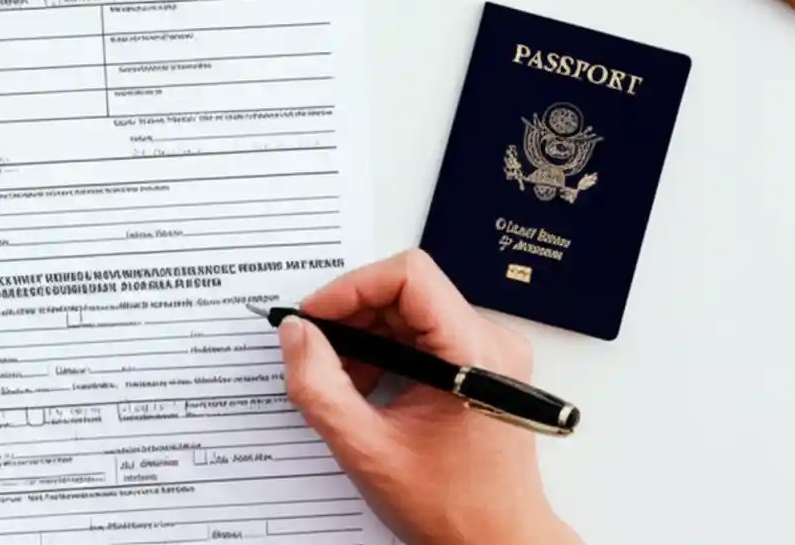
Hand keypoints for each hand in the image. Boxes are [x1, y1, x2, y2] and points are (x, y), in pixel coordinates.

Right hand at [279, 250, 582, 544]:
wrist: (498, 542)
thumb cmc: (451, 507)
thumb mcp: (367, 450)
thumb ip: (320, 387)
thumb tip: (296, 334)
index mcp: (474, 353)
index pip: (409, 276)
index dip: (352, 288)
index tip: (315, 316)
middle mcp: (491, 341)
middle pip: (408, 290)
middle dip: (353, 316)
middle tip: (316, 350)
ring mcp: (489, 352)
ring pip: (412, 311)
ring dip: (366, 336)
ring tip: (341, 380)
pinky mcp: (480, 365)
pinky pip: (424, 335)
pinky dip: (386, 351)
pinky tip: (366, 389)